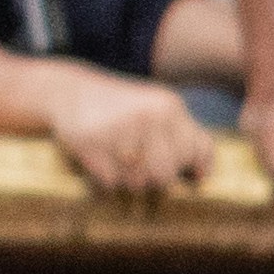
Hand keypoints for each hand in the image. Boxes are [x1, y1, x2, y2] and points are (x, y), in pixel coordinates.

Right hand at [49, 69, 213, 200]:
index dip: (185, 165)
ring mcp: (117, 128)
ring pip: (138, 183)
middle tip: (143, 166)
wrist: (71, 91)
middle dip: (156, 180)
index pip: (194, 155)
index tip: (170, 159)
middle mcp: (146, 116)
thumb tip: (202, 178)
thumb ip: (193, 140)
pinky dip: (107, 180)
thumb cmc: (128, 110)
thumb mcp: (164, 113)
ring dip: (130, 181)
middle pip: (165, 176)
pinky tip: (103, 160)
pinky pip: (110, 183)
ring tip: (121, 161)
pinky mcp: (89, 143)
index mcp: (169, 107)